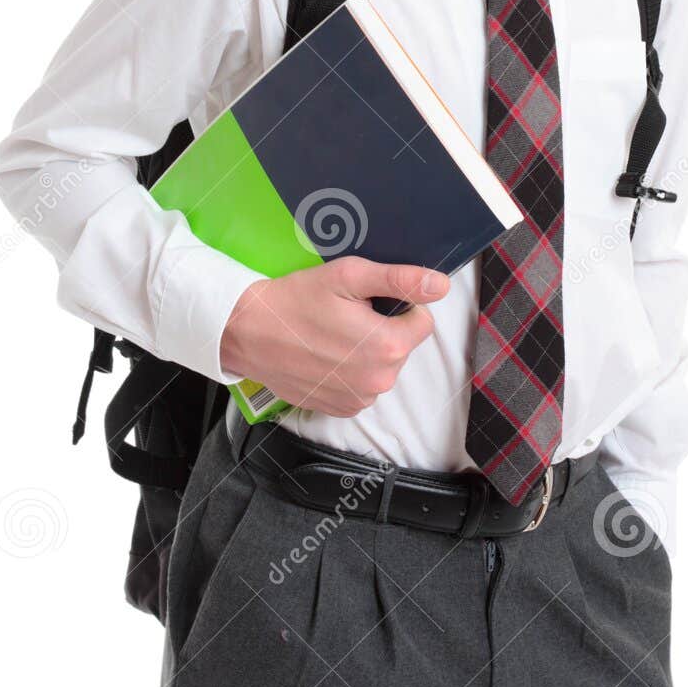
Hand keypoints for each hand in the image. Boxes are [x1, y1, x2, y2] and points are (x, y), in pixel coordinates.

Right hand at [219, 256, 450, 415]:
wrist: (247, 332)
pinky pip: (363, 386)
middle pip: (402, 346)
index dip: (399, 307)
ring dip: (366, 352)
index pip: (422, 322)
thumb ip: (400, 280)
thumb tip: (440, 285)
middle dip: (382, 330)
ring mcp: (359, 399)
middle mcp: (378, 381)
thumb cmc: (296, 300)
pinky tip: (324, 357)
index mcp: (387, 346)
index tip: (368, 303)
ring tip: (331, 335)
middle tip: (345, 316)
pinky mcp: (340, 409)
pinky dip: (350, 372)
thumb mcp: (348, 277)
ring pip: (383, 367)